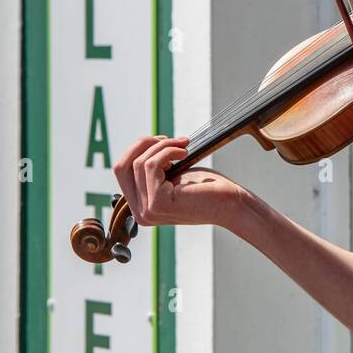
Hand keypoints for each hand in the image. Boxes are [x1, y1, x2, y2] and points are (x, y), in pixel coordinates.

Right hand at [114, 135, 248, 228]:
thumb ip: (152, 168)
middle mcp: (139, 213)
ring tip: (183, 147)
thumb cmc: (207, 188)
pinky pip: (151, 165)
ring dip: (163, 146)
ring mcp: (146, 211)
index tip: (163, 142)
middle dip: (143, 144)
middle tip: (169, 139)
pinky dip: (168, 151)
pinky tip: (185, 153)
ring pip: (139, 163)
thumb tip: (140, 146)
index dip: (139, 149)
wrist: (230, 203)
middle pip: (121, 166)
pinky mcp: (157, 204)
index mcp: (140, 207)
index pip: (121, 171)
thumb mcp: (172, 175)